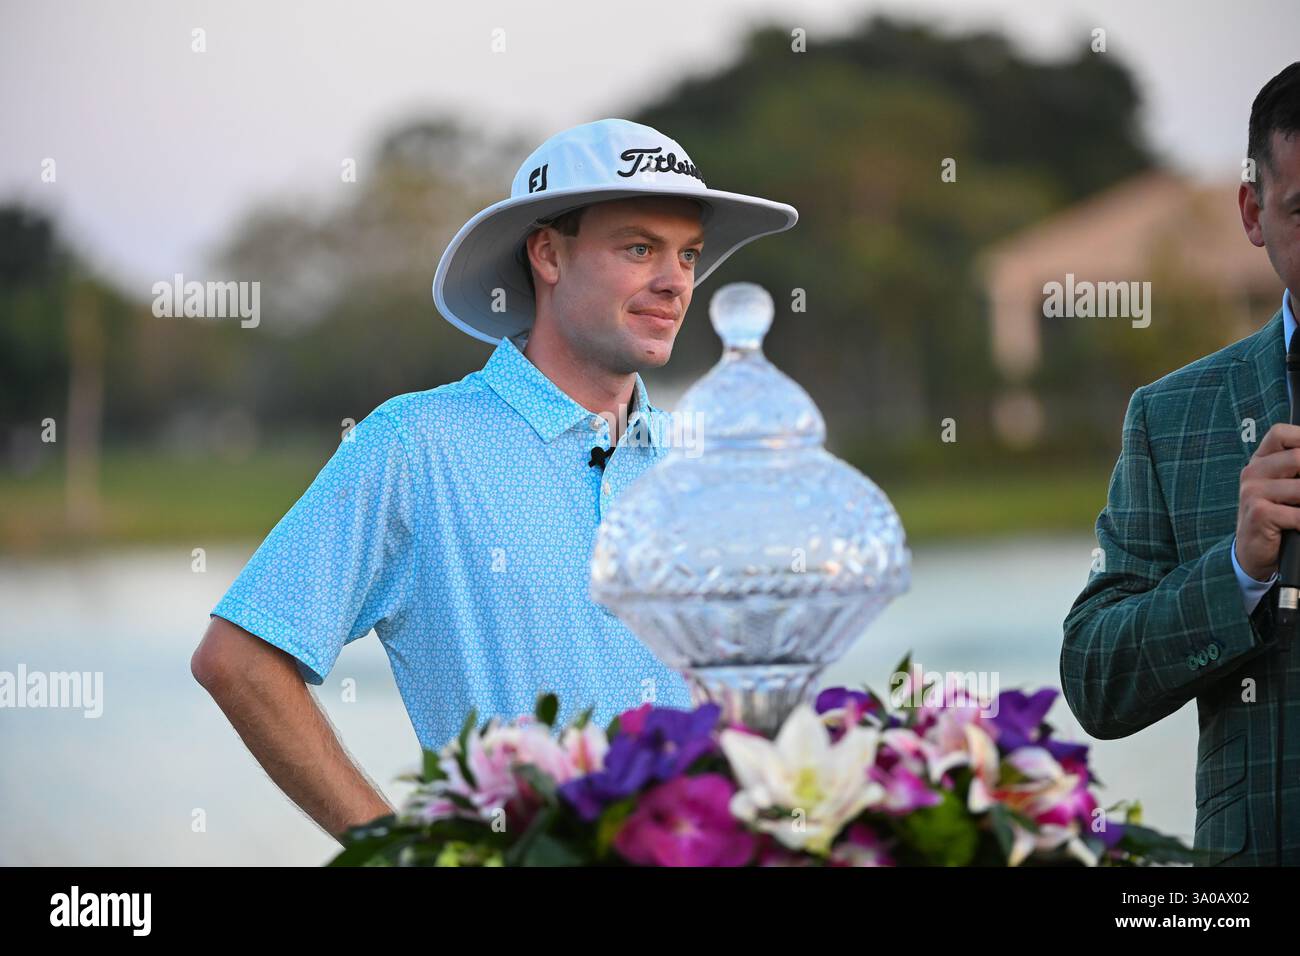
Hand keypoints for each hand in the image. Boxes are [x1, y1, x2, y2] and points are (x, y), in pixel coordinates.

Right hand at [1236, 423, 1299, 579]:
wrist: (1253, 552)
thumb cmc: (1278, 518)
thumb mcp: (1286, 488)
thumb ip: (1296, 471)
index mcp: (1260, 461)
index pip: (1281, 434)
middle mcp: (1252, 473)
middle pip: (1297, 457)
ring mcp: (1252, 492)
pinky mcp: (1259, 514)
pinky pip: (1298, 515)